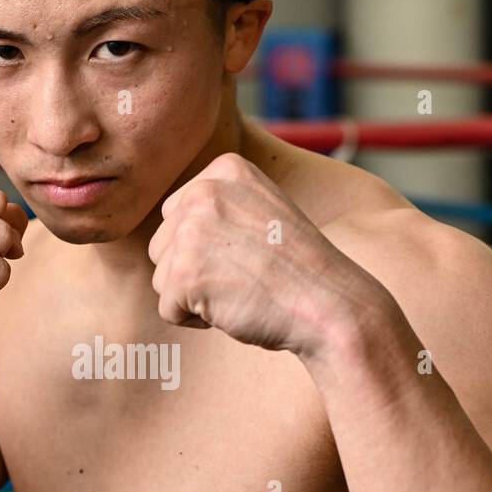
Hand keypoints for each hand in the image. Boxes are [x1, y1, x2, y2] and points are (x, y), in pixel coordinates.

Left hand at [148, 152, 371, 357]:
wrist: (330, 304)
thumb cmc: (299, 269)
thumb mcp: (261, 211)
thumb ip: (219, 205)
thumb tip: (171, 220)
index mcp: (225, 170)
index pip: (176, 213)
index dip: (207, 246)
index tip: (251, 252)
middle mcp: (203, 192)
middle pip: (162, 245)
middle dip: (193, 270)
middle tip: (245, 275)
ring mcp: (191, 232)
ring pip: (162, 278)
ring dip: (194, 296)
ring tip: (241, 290)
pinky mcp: (184, 274)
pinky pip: (167, 309)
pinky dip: (195, 321)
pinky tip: (233, 309)